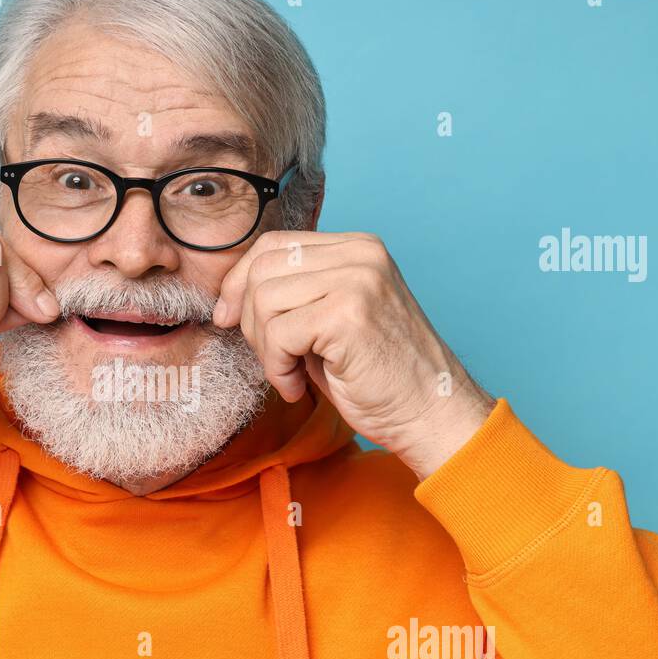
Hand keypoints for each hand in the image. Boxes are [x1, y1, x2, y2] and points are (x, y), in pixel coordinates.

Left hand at [213, 231, 494, 479]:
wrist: (430, 413)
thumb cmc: (378, 376)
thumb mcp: (331, 320)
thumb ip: (294, 295)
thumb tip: (229, 296)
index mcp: (356, 248)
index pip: (273, 244)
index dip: (239, 281)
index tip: (227, 317)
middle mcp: (360, 254)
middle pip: (262, 268)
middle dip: (249, 320)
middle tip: (272, 359)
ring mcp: (357, 280)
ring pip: (264, 300)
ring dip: (265, 349)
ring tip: (291, 375)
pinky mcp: (349, 314)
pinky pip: (279, 333)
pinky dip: (277, 368)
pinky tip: (299, 387)